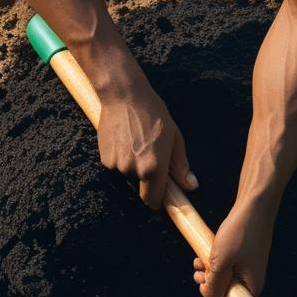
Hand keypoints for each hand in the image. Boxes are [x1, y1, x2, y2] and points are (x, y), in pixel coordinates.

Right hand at [96, 79, 197, 208]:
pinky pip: (115, 166)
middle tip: (149, 153)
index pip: (152, 200)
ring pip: (127, 175)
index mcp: (153, 168)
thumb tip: (191, 186)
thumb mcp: (174, 138)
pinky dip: (120, 158)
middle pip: (140, 186)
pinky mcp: (104, 158)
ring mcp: (116, 165)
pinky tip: (124, 140)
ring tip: (136, 142)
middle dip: (145, 177)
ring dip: (132, 166)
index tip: (160, 193)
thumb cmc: (153, 113)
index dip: (156, 199)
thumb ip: (180, 166)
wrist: (123, 95)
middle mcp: (133, 170)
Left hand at [193, 199, 276, 296]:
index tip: (206, 284)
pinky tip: (203, 255)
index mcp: (252, 287)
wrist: (254, 205)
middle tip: (200, 271)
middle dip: (208, 282)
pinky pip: (225, 265)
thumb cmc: (240, 233)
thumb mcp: (221, 262)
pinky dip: (212, 262)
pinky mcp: (243, 256)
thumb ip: (215, 285)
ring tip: (199, 261)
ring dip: (207, 272)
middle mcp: (251, 280)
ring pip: (222, 277)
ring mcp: (247, 267)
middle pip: (224, 291)